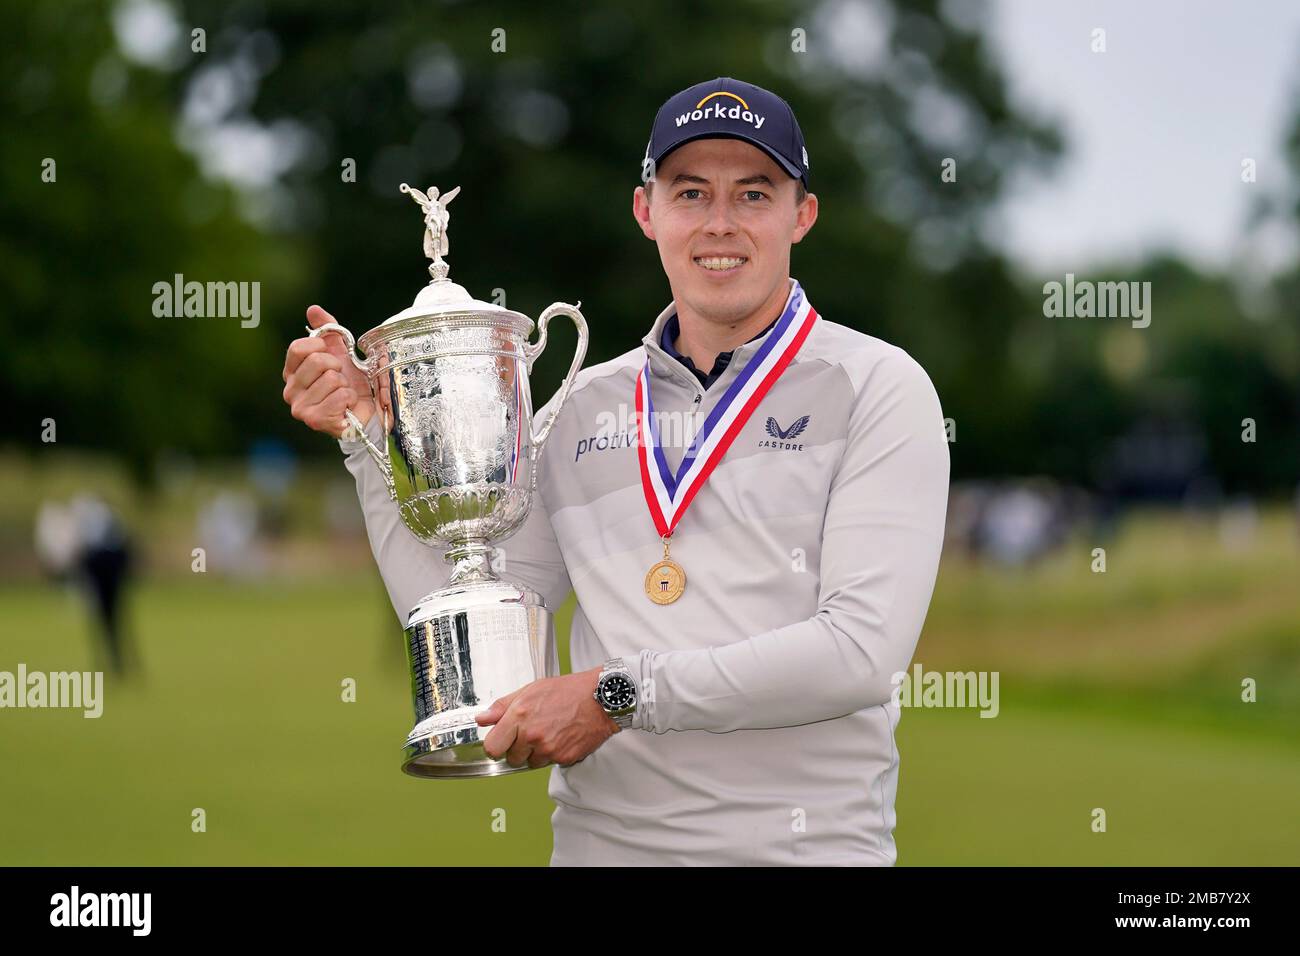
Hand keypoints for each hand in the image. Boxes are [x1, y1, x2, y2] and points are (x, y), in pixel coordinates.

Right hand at [282, 304, 376, 438]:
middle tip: (341, 378)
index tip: (331, 356)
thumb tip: (313, 309)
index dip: (320, 347)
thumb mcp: (341, 353)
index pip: (297, 347)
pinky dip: (350, 399)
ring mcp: (300, 408)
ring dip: (346, 385)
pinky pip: (340, 396)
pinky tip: (346, 407)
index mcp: (291, 373)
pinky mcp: (315, 420)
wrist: (367, 414)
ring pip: (331, 378)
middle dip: (337, 366)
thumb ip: (328, 330)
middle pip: (316, 361)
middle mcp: (290, 391)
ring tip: (344, 394)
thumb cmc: (351, 385)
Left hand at [475, 667, 619, 769]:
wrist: (599, 698)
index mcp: (519, 715)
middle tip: (531, 733)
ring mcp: (548, 748)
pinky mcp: (563, 758)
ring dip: (536, 753)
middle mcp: (531, 735)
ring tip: (549, 732)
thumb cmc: (567, 691)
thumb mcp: (530, 690)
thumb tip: (481, 719)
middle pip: (511, 758)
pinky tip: (561, 737)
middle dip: (518, 749)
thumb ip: (502, 706)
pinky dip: (553, 754)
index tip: (501, 742)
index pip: (492, 747)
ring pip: (530, 763)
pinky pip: (549, 763)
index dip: (495, 745)